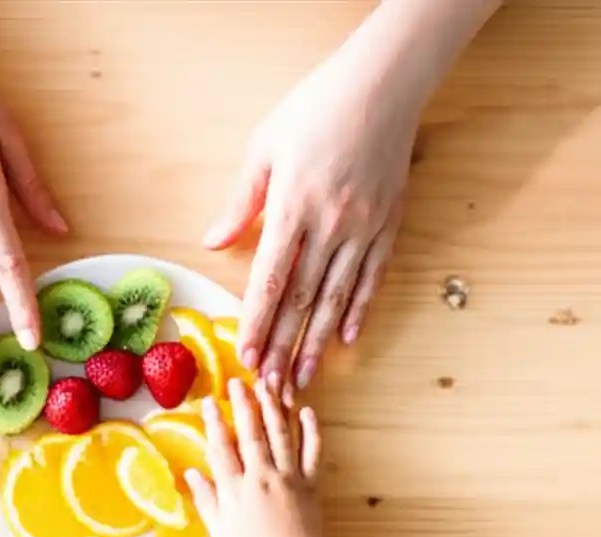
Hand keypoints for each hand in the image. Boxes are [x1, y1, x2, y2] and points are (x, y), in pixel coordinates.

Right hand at [185, 378, 323, 536]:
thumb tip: (190, 473)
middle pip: (251, 434)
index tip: (209, 401)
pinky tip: (306, 410)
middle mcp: (262, 476)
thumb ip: (206, 499)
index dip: (214, 423)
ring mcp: (289, 476)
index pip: (222, 448)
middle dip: (244, 404)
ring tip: (268, 384)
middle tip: (238, 381)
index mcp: (236, 489)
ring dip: (273, 407)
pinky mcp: (311, 482)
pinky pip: (312, 452)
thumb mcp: (220, 530)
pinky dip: (311, 430)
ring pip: (280, 435)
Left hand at [203, 31, 415, 402]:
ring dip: (317, 342)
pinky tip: (345, 338)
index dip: (257, 321)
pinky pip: (372, 277)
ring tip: (303, 378)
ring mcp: (364, 227)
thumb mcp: (264, 148)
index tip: (245, 355)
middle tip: (270, 386)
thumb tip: (212, 242)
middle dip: (283, 346)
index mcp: (294, 205)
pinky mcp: (388, 224)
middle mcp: (332, 224)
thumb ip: (240, 202)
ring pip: (337, 297)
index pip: (271, 278)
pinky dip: (358, 310)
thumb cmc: (315, 110)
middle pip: (303, 298)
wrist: (383, 86)